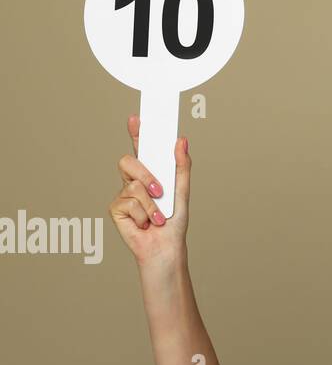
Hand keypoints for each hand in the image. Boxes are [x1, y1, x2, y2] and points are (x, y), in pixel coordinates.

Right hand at [110, 114, 190, 268]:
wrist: (165, 246)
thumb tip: (181, 140)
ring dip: (151, 203)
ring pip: (133, 184)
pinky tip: (147, 223)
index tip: (137, 118)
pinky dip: (144, 214)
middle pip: (128, 161)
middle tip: (159, 189)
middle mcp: (134, 181)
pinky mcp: (116, 209)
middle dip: (144, 173)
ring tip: (159, 215)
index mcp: (151, 173)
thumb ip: (182, 165)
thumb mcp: (182, 189)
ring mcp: (123, 194)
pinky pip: (129, 202)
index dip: (137, 132)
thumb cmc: (174, 221)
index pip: (142, 149)